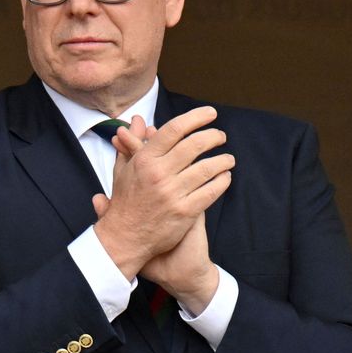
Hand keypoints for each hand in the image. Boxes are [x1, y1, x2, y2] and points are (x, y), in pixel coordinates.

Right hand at [91, 106, 231, 280]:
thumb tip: (137, 120)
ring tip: (228, 159)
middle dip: (214, 137)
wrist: (124, 238)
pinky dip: (222, 181)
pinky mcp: (185, 212)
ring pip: (207, 168)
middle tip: (220, 137)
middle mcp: (159, 174)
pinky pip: (211, 191)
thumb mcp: (123, 169)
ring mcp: (173, 194)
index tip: (210, 114)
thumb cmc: (125, 202)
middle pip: (195, 145)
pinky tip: (224, 178)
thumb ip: (132, 143)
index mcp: (144, 160)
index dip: (196, 117)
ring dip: (223, 160)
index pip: (174, 129)